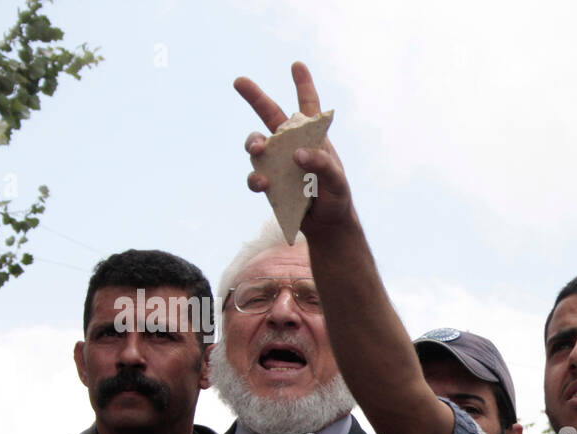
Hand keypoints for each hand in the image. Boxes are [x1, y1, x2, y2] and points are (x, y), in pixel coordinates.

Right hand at [234, 61, 352, 231]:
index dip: (303, 85)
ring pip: (257, 143)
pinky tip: (263, 184)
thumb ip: (322, 165)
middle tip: (239, 81)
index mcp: (313, 137)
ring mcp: (277, 161)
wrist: (326, 226)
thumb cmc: (336, 197)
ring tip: (257, 151)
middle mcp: (291, 144)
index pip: (308, 106)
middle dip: (254, 96)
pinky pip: (256, 175)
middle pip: (270, 114)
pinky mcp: (269, 182)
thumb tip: (297, 155)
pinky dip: (256, 178)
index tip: (297, 65)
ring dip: (253, 144)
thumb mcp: (337, 182)